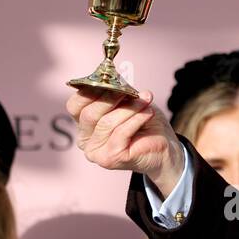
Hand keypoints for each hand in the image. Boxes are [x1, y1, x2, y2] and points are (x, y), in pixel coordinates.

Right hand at [66, 86, 183, 196]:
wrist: (164, 147)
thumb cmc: (144, 123)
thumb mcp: (128, 102)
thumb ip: (117, 93)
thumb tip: (113, 80)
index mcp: (84, 125)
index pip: (75, 106)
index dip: (89, 91)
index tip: (109, 80)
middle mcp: (85, 141)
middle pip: (89, 114)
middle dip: (110, 98)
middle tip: (129, 90)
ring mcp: (96, 152)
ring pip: (107, 123)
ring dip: (129, 108)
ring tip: (146, 99)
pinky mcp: (110, 159)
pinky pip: (121, 133)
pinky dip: (137, 119)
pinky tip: (149, 112)